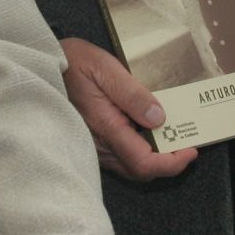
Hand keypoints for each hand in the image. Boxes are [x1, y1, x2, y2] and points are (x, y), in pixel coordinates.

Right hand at [60, 37, 198, 179]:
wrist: (44, 65)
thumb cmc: (73, 63)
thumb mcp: (106, 69)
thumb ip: (133, 94)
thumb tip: (159, 118)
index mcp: (106, 128)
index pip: (144, 163)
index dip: (172, 163)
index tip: (191, 150)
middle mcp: (100, 144)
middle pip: (140, 170)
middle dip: (168, 162)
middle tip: (187, 142)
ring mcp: (95, 146)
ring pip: (131, 166)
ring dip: (155, 157)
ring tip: (173, 135)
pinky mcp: (93, 142)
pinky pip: (121, 156)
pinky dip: (141, 150)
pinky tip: (150, 131)